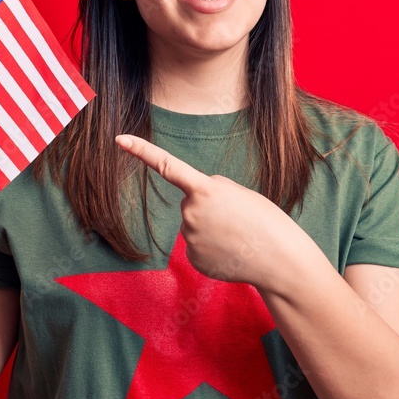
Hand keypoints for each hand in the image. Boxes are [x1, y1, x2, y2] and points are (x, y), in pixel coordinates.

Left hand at [115, 134, 295, 286]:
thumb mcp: (239, 193)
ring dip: (212, 228)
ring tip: (237, 235)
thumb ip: (211, 190)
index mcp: (205, 189)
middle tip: (237, 218)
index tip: (119, 139)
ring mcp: (189, 238)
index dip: (141, 151)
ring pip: (194, 225)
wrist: (279, 259)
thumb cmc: (264, 220)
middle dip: (210, 207)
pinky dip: (212, 247)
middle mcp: (190, 213)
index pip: (167, 165)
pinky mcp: (192, 259)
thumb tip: (191, 203)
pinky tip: (231, 251)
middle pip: (191, 202)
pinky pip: (198, 245)